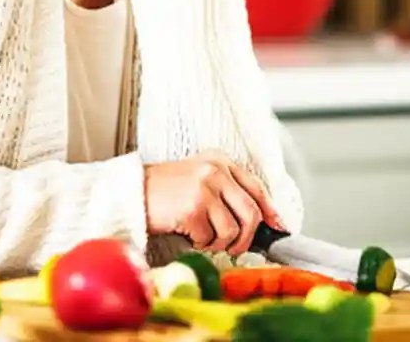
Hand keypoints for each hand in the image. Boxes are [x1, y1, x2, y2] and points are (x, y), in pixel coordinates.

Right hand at [143, 151, 286, 254]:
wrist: (131, 192)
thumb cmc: (165, 191)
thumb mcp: (199, 179)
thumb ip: (227, 191)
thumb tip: (263, 220)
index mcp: (219, 161)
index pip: (256, 187)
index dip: (270, 211)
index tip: (278, 226)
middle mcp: (214, 171)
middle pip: (251, 212)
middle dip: (246, 237)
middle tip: (236, 248)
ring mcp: (203, 188)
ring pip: (232, 230)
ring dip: (219, 243)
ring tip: (202, 238)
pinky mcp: (192, 208)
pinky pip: (209, 238)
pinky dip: (199, 243)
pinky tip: (187, 234)